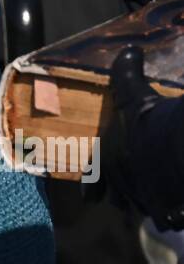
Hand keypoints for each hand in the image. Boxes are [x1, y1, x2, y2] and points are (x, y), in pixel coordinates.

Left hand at [110, 46, 183, 230]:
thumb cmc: (146, 123)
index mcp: (108, 159)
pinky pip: (168, 213)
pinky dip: (172, 209)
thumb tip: (129, 50)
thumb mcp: (135, 93)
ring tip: (156, 198)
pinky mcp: (169, 211)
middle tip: (126, 196)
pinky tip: (177, 205)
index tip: (89, 199)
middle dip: (122, 195)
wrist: (175, 152)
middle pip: (119, 197)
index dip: (93, 185)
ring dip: (148, 200)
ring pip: (143, 206)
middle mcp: (122, 185)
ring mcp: (145, 200)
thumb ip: (127, 73)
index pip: (95, 176)